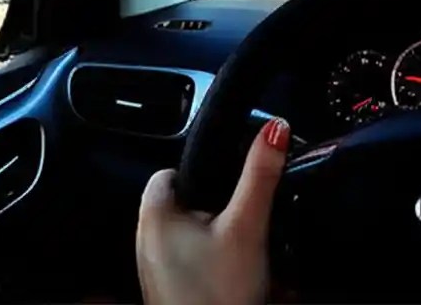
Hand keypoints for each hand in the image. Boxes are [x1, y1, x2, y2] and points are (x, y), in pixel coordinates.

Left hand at [136, 117, 289, 304]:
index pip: (169, 170)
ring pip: (189, 233)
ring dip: (217, 236)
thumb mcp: (248, 225)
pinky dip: (212, 261)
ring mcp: (154, 269)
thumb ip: (260, 175)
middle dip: (217, 207)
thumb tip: (275, 130)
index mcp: (155, 216)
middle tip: (242, 220)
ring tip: (240, 249)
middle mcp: (145, 242)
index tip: (229, 182)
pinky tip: (233, 274)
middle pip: (184, 202)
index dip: (203, 170)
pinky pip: (190, 261)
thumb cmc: (220, 294)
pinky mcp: (167, 289)